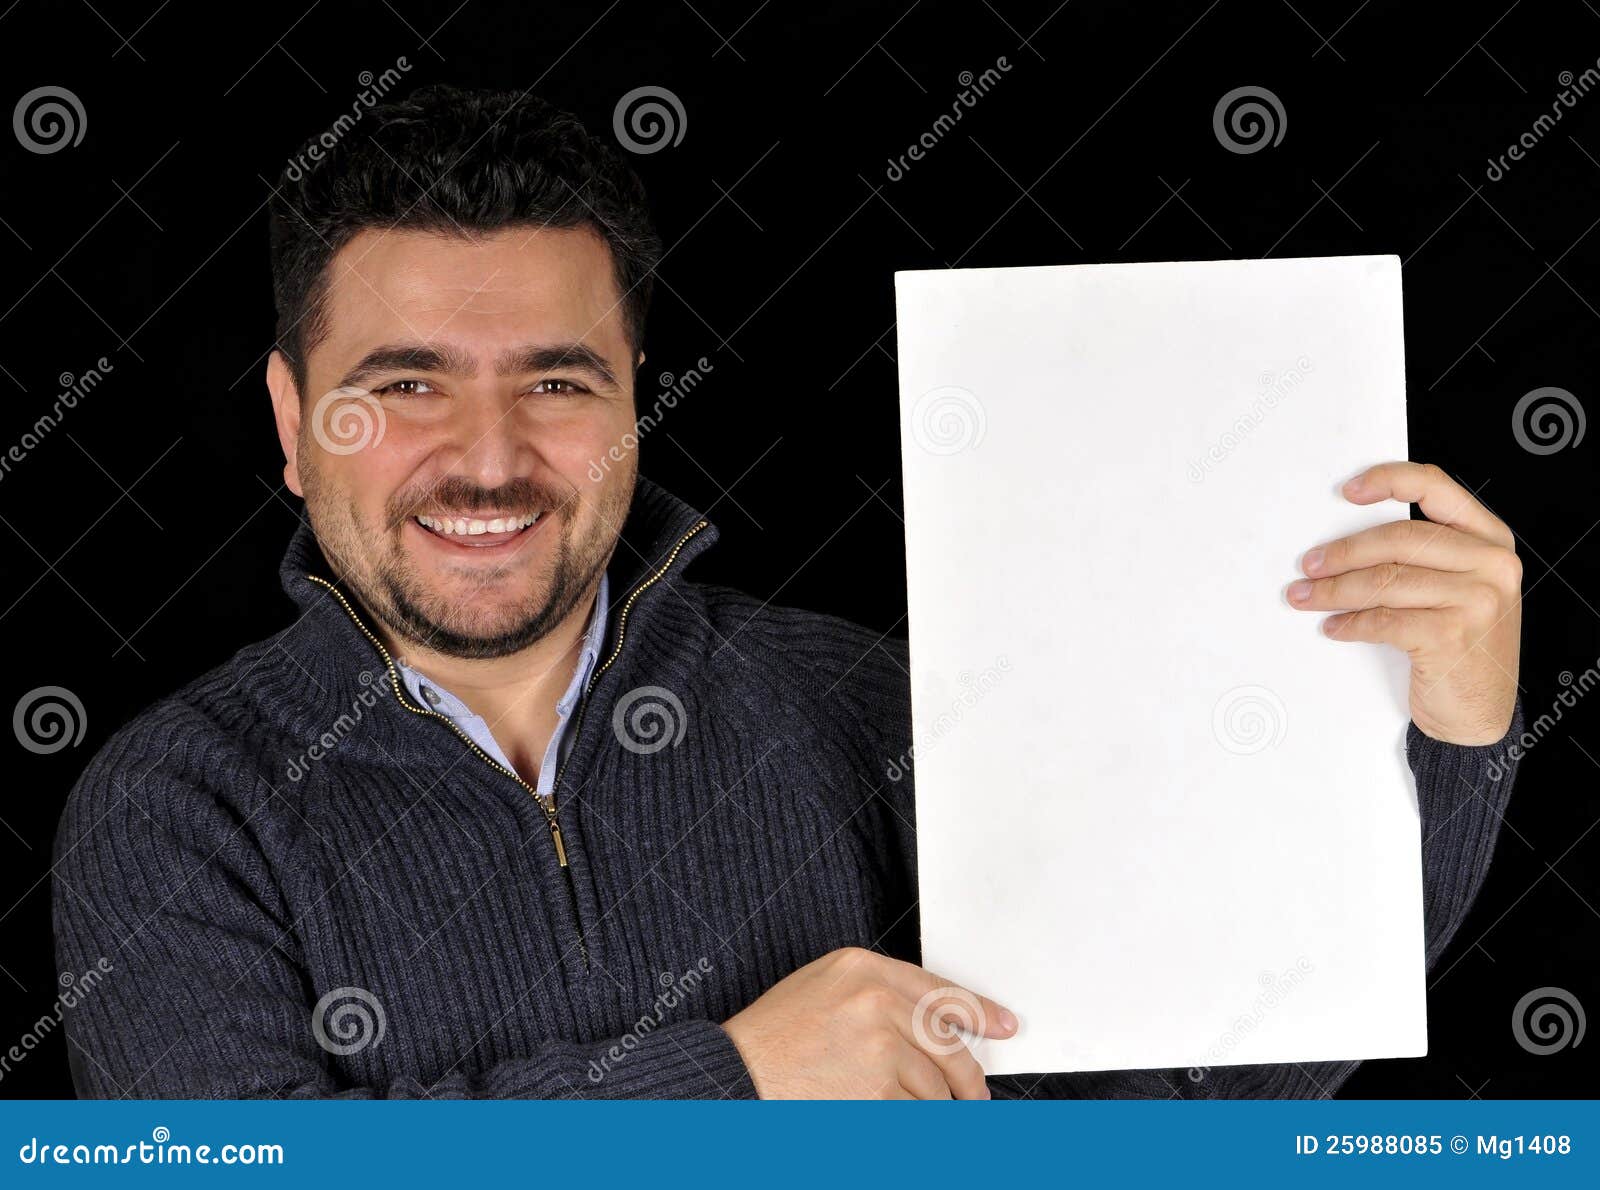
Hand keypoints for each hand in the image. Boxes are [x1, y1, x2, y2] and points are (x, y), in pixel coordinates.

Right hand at [721, 947, 1016, 1098]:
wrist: (734, 1079)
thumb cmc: (772, 1039)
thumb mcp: (823, 991)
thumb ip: (878, 997)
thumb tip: (937, 1028)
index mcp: (861, 967)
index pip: (938, 989)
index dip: (979, 1011)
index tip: (1003, 1024)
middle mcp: (875, 1000)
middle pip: (947, 1042)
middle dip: (967, 1076)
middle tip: (974, 1095)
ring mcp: (878, 1046)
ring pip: (935, 1086)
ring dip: (934, 1107)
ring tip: (915, 1112)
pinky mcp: (877, 1090)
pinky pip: (916, 1114)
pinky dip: (914, 1122)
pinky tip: (896, 1118)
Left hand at [1287, 461, 1520, 744]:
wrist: (1479, 714)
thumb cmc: (1461, 647)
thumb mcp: (1458, 591)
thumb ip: (1426, 558)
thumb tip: (1348, 540)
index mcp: (1491, 541)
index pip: (1437, 489)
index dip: (1388, 481)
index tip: (1348, 491)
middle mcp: (1490, 565)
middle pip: (1397, 539)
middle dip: (1343, 553)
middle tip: (1308, 565)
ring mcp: (1476, 600)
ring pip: (1383, 580)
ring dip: (1333, 590)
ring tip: (1306, 596)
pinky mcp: (1451, 635)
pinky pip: (1382, 619)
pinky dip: (1350, 623)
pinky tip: (1334, 626)